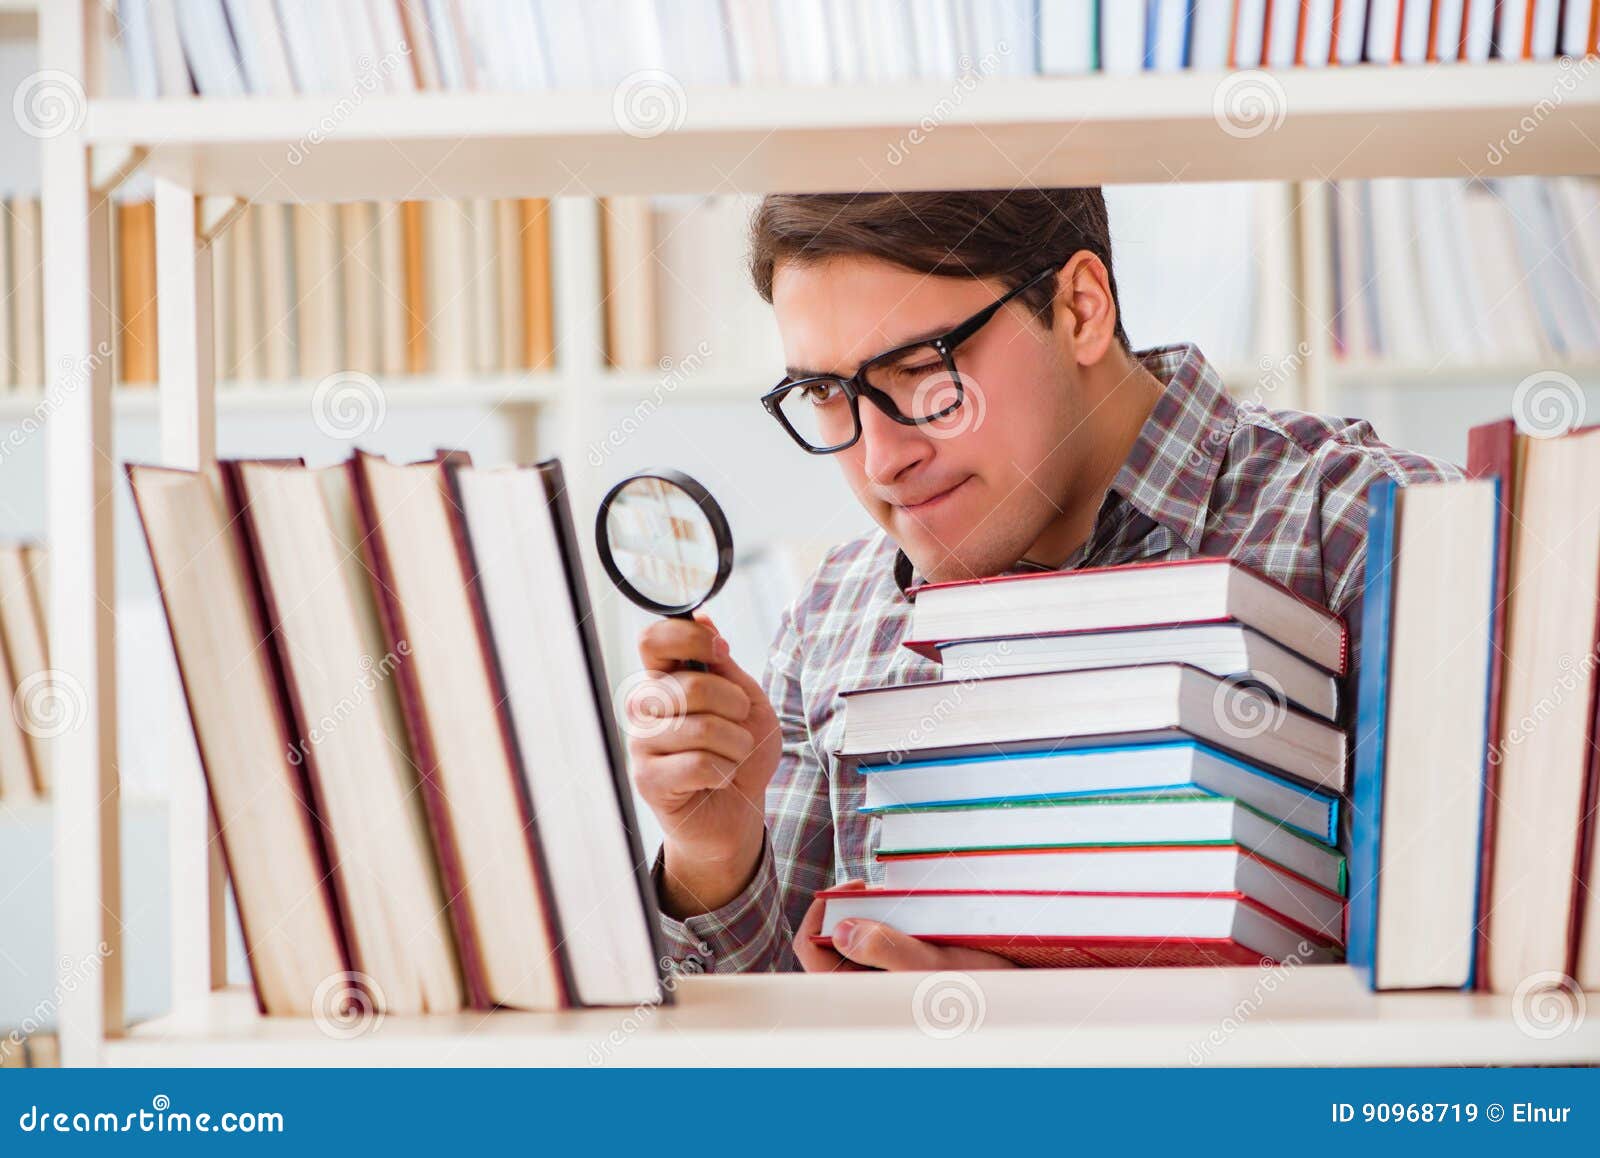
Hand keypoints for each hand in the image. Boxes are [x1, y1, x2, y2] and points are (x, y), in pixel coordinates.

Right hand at [628, 613, 782, 916]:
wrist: (738, 812)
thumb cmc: (742, 752)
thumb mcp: (747, 702)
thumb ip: (724, 666)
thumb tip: (703, 617)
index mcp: (666, 678)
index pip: (653, 639)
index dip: (688, 637)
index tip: (720, 651)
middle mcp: (645, 707)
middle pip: (690, 685)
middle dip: (734, 705)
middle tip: (739, 723)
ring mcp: (641, 743)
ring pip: (701, 729)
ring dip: (736, 745)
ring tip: (732, 756)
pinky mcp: (647, 779)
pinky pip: (700, 765)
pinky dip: (725, 772)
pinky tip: (718, 779)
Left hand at [793, 880, 1019, 971]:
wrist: (1016, 998)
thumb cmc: (977, 987)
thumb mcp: (933, 964)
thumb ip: (886, 948)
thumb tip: (841, 930)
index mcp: (860, 993)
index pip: (810, 948)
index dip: (822, 912)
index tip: (856, 887)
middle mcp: (863, 989)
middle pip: (831, 940)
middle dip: (851, 909)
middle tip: (879, 889)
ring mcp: (880, 982)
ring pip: (856, 940)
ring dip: (874, 915)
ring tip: (903, 904)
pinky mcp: (899, 975)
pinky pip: (880, 945)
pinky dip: (892, 925)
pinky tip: (919, 918)